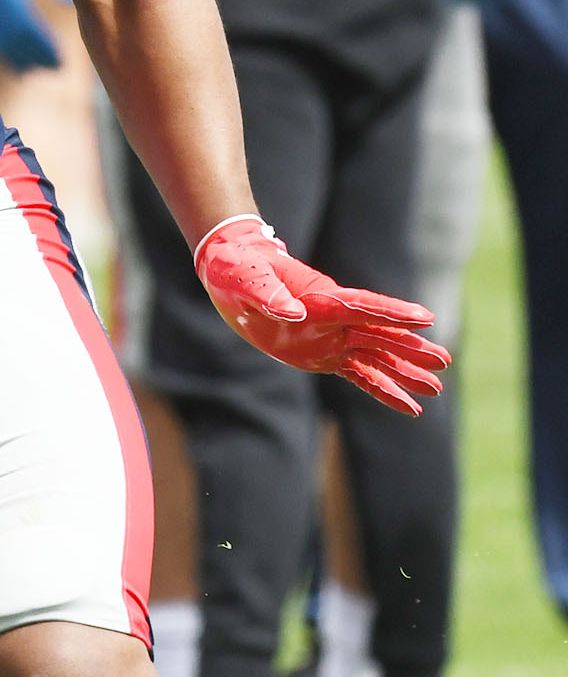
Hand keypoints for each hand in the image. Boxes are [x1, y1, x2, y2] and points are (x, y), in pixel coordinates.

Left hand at [193, 215, 448, 414]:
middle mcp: (334, 318)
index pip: (361, 305)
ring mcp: (333, 337)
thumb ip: (268, 295)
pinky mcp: (326, 355)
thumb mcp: (246, 279)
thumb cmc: (238, 269)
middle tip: (444, 360)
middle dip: (410, 347)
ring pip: (377, 356)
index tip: (426, 318)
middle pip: (379, 333)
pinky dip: (384, 390)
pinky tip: (410, 408)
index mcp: (320, 297)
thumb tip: (292, 312)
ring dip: (405, 372)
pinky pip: (360, 374)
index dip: (391, 312)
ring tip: (437, 386)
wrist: (233, 273)